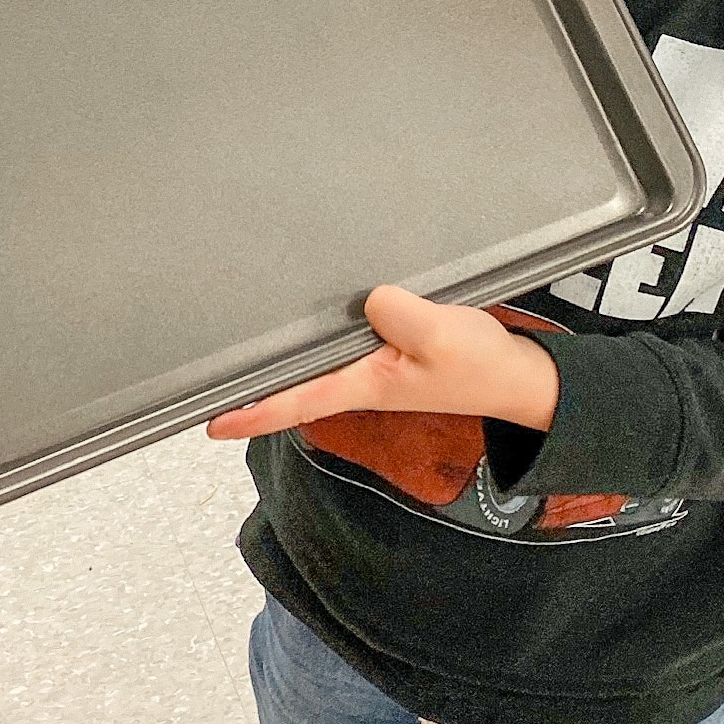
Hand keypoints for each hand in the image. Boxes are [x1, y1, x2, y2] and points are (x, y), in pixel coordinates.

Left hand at [207, 286, 560, 439]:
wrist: (515, 377)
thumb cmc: (480, 365)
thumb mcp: (439, 335)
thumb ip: (398, 314)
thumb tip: (368, 299)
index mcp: (365, 383)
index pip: (296, 401)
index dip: (253, 412)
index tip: (212, 423)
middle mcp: (361, 381)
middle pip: (295, 388)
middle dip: (254, 390)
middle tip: (208, 389)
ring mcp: (374, 370)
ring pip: (315, 369)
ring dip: (282, 367)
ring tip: (240, 359)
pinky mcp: (389, 354)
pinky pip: (342, 349)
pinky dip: (317, 344)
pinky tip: (306, 328)